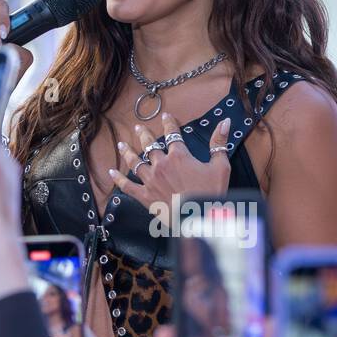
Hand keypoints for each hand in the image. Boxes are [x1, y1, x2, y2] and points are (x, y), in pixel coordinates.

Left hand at [108, 113, 230, 211]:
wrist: (198, 219)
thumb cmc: (211, 194)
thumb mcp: (220, 167)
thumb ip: (219, 143)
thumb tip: (225, 122)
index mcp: (179, 156)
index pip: (173, 134)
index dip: (169, 123)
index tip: (166, 116)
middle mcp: (161, 165)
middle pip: (150, 145)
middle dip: (144, 135)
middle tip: (139, 127)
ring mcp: (151, 181)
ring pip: (135, 162)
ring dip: (128, 151)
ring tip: (121, 144)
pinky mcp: (145, 196)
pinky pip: (127, 186)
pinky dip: (118, 179)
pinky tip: (111, 172)